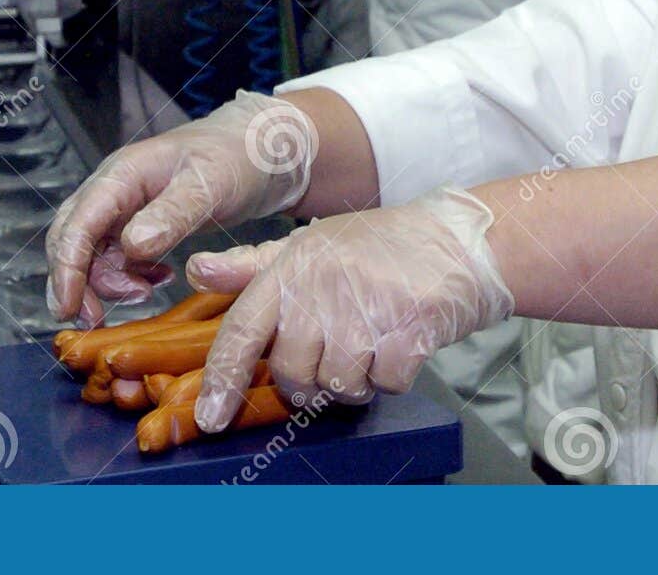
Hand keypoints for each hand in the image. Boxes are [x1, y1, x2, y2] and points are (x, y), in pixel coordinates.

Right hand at [45, 92, 317, 325]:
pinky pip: (119, 256)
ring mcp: (126, 206)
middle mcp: (115, 189)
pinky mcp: (141, 222)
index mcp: (123, 174)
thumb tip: (132, 247)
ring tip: (145, 293)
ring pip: (93, 252)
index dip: (66, 268)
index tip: (68, 308)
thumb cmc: (237, 156)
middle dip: (76, 282)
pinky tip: (159, 279)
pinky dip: (129, 275)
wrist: (261, 150)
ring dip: (107, 281)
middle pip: (73, 239)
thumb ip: (173, 214)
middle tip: (95, 320)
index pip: (77, 223)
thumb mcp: (211, 184)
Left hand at [185, 186, 514, 431]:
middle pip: (292, 372)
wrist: (461, 239)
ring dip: (354, 382)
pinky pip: (384, 383)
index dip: (222, 381)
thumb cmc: (381, 246)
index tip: (211, 418)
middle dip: (310, 382)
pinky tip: (401, 344)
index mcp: (292, 267)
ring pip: (338, 385)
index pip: (241, 332)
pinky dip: (393, 376)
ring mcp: (366, 308)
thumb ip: (252, 266)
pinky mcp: (408, 329)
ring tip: (371, 347)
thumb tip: (196, 270)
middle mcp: (322, 287)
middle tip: (334, 357)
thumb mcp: (311, 245)